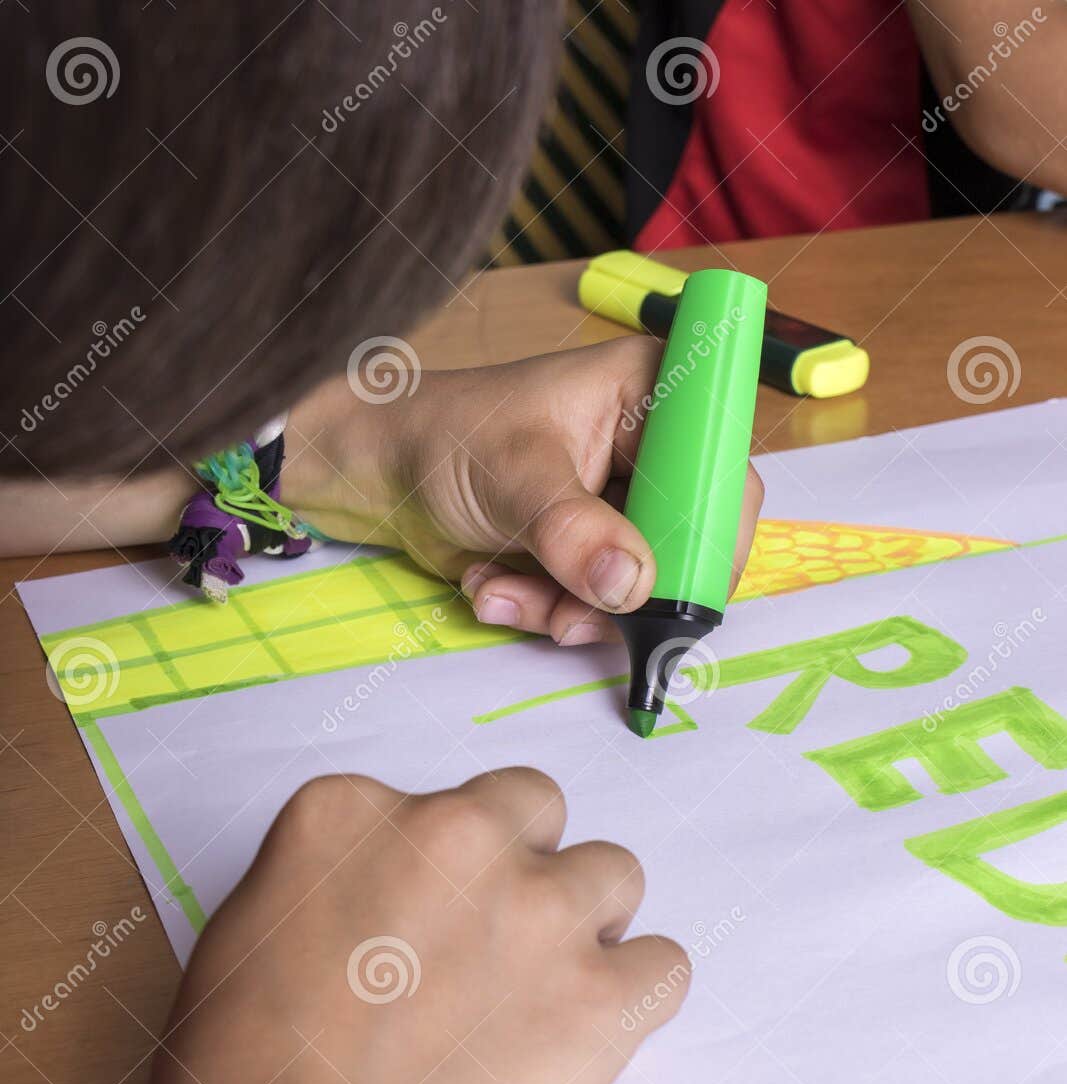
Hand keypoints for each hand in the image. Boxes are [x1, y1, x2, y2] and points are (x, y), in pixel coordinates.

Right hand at [155, 766, 689, 1083]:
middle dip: (526, 869)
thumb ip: (338, 880)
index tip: (423, 932)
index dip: (441, 876)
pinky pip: (664, 966)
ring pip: (614, 876)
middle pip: (536, 809)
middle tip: (495, 952)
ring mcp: (539, 910)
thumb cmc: (243, 1082)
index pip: (441, 806)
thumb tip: (390, 899)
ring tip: (542, 1004)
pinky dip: (637, 1002)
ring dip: (588, 929)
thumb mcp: (251, 929)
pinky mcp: (603, 993)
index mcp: (357, 811)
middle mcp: (455, 833)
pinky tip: (589, 1042)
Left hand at [287, 339, 763, 647]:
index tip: (663, 586)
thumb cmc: (445, 439)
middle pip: (692, 545)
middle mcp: (655, 452)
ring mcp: (624, 509)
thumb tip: (633, 586)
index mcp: (656, 393)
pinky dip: (546, 614)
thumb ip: (573, 531)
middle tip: (567, 616)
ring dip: (570, 611)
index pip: (723, 472)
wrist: (381, 475)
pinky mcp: (593, 555)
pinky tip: (494, 588)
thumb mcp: (511, 476)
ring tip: (503, 592)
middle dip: (623, 594)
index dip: (708, 537)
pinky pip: (600, 608)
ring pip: (642, 590)